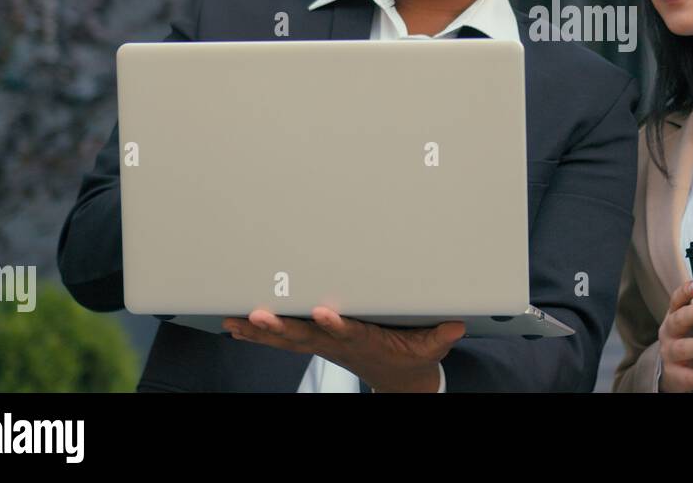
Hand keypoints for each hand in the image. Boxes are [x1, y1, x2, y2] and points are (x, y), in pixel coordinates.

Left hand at [223, 307, 464, 391]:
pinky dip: (259, 335)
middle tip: (259, 315)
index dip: (335, 324)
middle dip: (282, 326)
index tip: (322, 312)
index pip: (349, 333)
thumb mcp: (431, 348)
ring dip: (261, 331)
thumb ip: (440, 336)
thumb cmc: (411, 357)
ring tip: (236, 320)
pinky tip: (236, 327)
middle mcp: (339, 345)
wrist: (398, 380)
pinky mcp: (316, 344)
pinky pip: (283, 342)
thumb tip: (455, 326)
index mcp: (366, 342)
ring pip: (289, 339)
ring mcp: (325, 346)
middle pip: (307, 336)